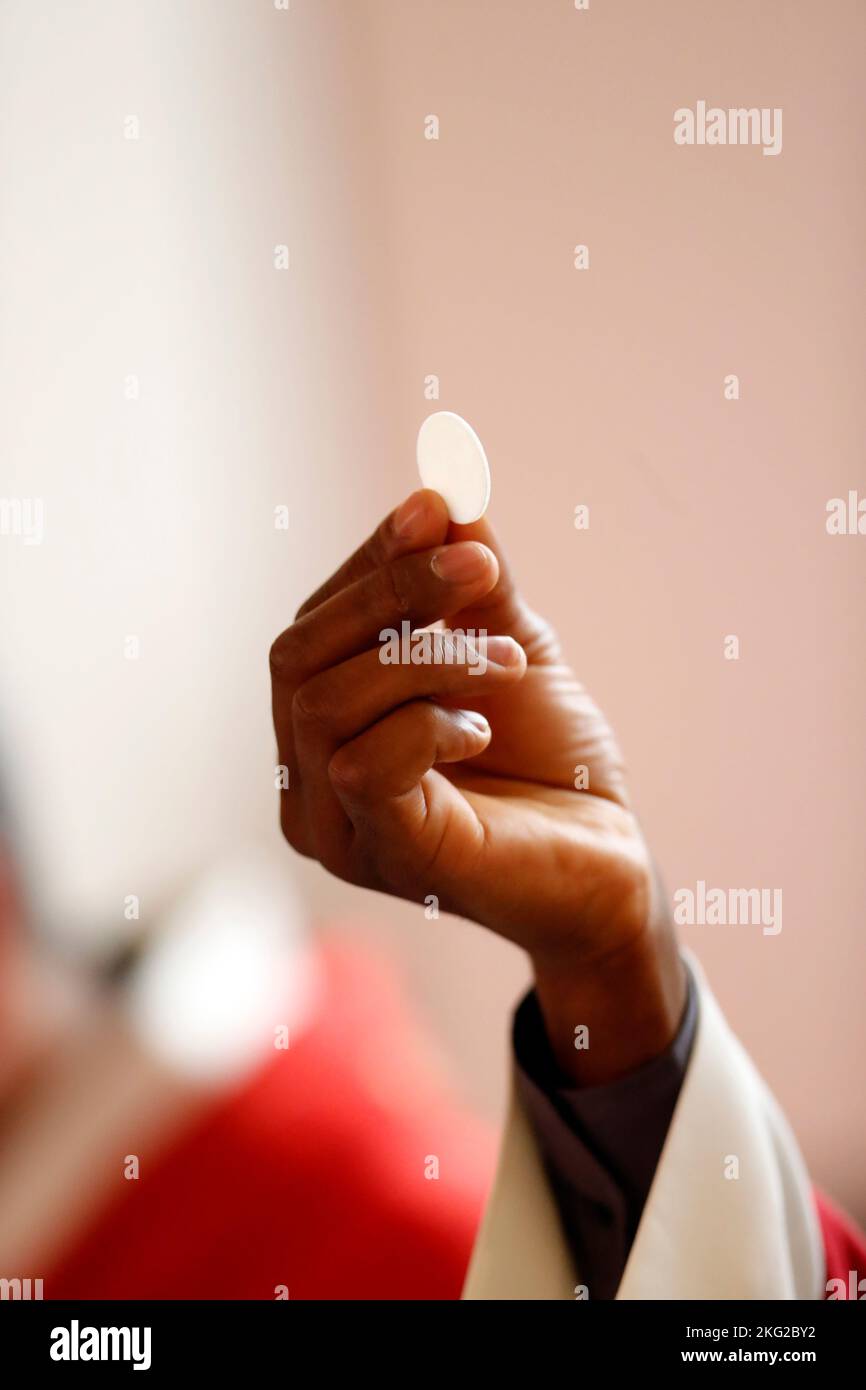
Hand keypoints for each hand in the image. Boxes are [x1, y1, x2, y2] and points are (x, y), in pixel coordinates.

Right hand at [270, 489, 685, 1082]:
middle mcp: (306, 780)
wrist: (609, 861)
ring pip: (322, 704)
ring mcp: (336, 826)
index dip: (367, 562)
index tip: (436, 508)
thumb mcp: (506, 645)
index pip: (310, 626)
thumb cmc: (548, 761)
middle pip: (296, 656)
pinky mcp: (383, 856)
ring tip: (505, 662)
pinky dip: (426, 722)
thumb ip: (469, 579)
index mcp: (320, 727)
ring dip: (424, 658)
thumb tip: (442, 486)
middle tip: (480, 568)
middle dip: (389, 595)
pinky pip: (361, 766)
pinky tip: (482, 727)